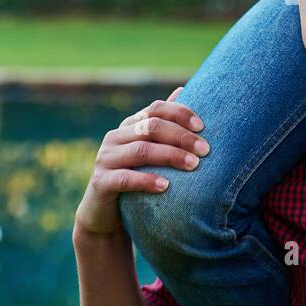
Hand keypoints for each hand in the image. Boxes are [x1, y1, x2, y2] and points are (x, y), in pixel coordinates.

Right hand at [73, 88, 209, 237]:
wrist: (105, 216)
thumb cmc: (136, 178)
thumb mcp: (150, 151)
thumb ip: (164, 123)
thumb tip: (183, 89)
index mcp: (130, 125)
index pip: (156, 108)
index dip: (180, 113)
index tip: (202, 126)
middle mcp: (115, 137)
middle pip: (151, 127)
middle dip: (181, 136)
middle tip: (205, 149)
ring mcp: (105, 158)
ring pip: (141, 150)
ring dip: (171, 156)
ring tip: (193, 165)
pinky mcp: (100, 182)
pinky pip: (125, 178)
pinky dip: (147, 180)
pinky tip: (166, 186)